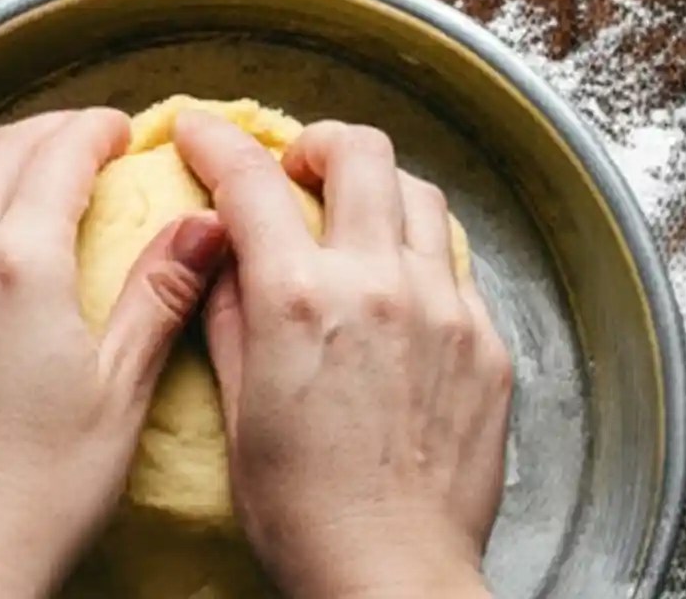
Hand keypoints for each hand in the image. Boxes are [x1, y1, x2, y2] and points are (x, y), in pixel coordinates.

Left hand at [0, 109, 229, 596]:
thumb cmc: (49, 486)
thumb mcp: (122, 386)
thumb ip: (160, 291)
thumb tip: (204, 224)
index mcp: (19, 265)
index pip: (57, 156)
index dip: (94, 131)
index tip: (120, 130)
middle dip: (46, 134)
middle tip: (83, 141)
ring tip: (33, 182)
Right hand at [174, 114, 511, 598]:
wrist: (390, 572)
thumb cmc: (300, 510)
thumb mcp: (237, 408)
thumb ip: (230, 314)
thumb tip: (225, 255)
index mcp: (300, 299)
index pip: (252, 182)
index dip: (217, 141)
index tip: (200, 131)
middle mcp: (378, 284)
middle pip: (360, 152)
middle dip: (317, 143)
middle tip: (296, 168)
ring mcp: (444, 308)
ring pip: (420, 195)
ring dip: (378, 189)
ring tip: (353, 220)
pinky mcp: (486, 342)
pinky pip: (454, 263)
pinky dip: (418, 251)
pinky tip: (398, 287)